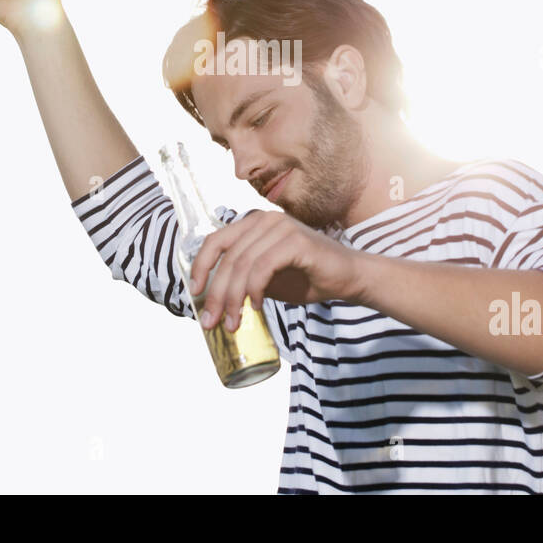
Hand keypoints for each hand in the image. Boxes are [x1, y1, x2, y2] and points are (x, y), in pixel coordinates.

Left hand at [189, 210, 364, 330]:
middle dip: (216, 293)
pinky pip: (264, 267)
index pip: (216, 241)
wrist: (348, 278)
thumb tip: (212, 301)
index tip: (195, 293)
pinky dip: (255, 289)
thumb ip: (242, 280)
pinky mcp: (295, 240)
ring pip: (243, 264)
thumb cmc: (307, 278)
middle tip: (212, 322)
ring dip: (234, 298)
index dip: (200, 266)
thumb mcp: (266, 279)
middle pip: (228, 257)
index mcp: (254, 224)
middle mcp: (265, 219)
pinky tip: (256, 306)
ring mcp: (281, 226)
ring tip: (234, 322)